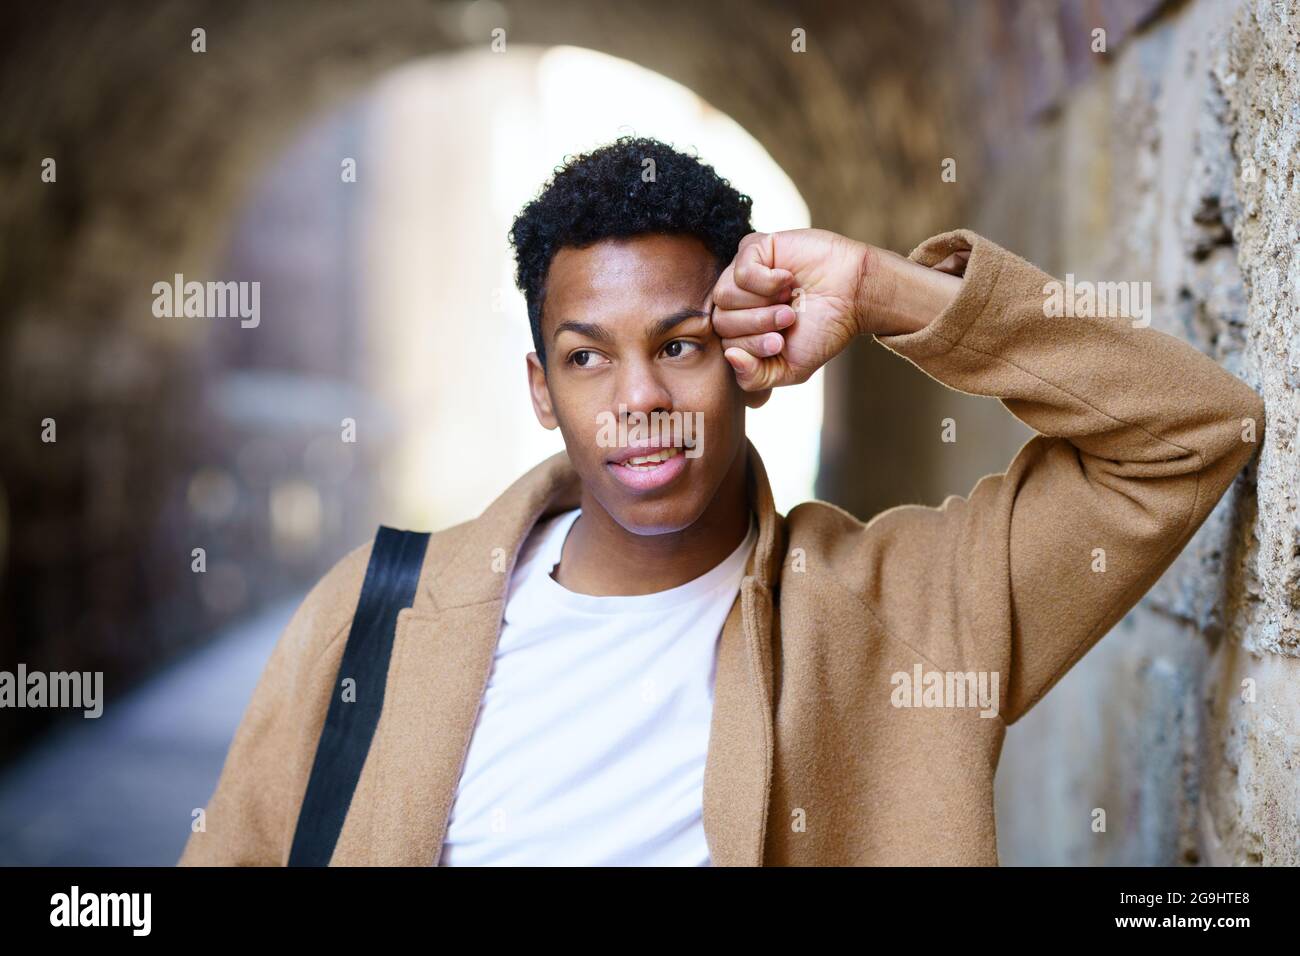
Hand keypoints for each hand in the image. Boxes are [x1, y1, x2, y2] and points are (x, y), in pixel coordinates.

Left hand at [709, 228, 962, 392]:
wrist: (854, 296)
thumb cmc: (822, 330)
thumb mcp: (790, 368)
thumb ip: (755, 377)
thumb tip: (729, 357)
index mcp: (742, 330)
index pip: (725, 343)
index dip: (752, 347)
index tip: (781, 342)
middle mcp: (737, 302)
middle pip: (722, 320)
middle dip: (758, 325)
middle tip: (789, 318)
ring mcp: (742, 274)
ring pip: (725, 295)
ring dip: (762, 305)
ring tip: (789, 302)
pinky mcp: (754, 249)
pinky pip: (741, 271)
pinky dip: (766, 282)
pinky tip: (788, 280)